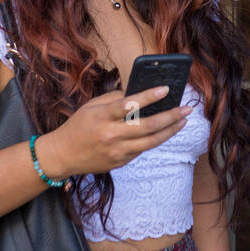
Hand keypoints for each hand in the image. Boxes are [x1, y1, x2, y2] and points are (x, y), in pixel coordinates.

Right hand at [34, 86, 190, 177]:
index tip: (166, 89)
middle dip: (170, 116)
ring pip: (151, 141)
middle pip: (148, 126)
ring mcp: (117, 151)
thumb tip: (140, 93)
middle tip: (186, 108)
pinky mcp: (121, 162)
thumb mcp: (92, 106)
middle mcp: (111, 135)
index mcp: (102, 117)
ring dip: (171, 130)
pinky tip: (165, 131)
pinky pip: (142, 149)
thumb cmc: (78, 126)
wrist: (63, 155)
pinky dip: (155, 139)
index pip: (129, 105)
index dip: (148, 97)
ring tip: (183, 120)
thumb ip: (115, 100)